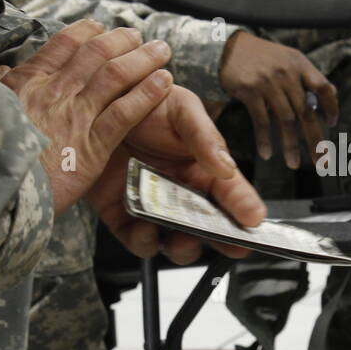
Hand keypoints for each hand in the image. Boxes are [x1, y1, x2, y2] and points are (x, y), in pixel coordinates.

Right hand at [0, 19, 174, 214]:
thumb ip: (0, 89)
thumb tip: (3, 70)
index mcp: (27, 83)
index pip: (62, 45)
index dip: (85, 32)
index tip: (100, 26)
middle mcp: (54, 93)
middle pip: (94, 55)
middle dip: (120, 40)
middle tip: (137, 34)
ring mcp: (74, 117)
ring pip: (114, 76)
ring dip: (142, 59)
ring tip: (161, 50)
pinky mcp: (91, 145)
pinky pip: (124, 112)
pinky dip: (147, 94)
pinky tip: (164, 81)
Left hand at [87, 85, 266, 259]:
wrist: (95, 104)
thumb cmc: (145, 102)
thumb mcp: (181, 108)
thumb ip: (204, 135)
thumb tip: (227, 167)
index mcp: (204, 168)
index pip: (232, 192)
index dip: (246, 206)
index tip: (255, 220)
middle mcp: (183, 192)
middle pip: (210, 227)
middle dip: (224, 241)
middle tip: (232, 245)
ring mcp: (154, 207)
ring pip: (176, 241)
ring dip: (184, 247)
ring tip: (183, 238)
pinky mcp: (122, 216)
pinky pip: (137, 239)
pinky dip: (144, 241)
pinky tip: (146, 229)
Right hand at [219, 31, 338, 169]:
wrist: (230, 46)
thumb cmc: (264, 56)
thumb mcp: (290, 59)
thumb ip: (310, 77)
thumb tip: (333, 96)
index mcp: (301, 65)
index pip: (324, 88)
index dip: (331, 106)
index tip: (332, 123)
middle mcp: (287, 74)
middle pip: (307, 112)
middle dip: (315, 140)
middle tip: (322, 162)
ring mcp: (268, 82)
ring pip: (286, 120)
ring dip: (291, 146)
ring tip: (294, 164)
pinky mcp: (249, 90)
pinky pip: (261, 121)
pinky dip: (264, 140)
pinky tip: (267, 153)